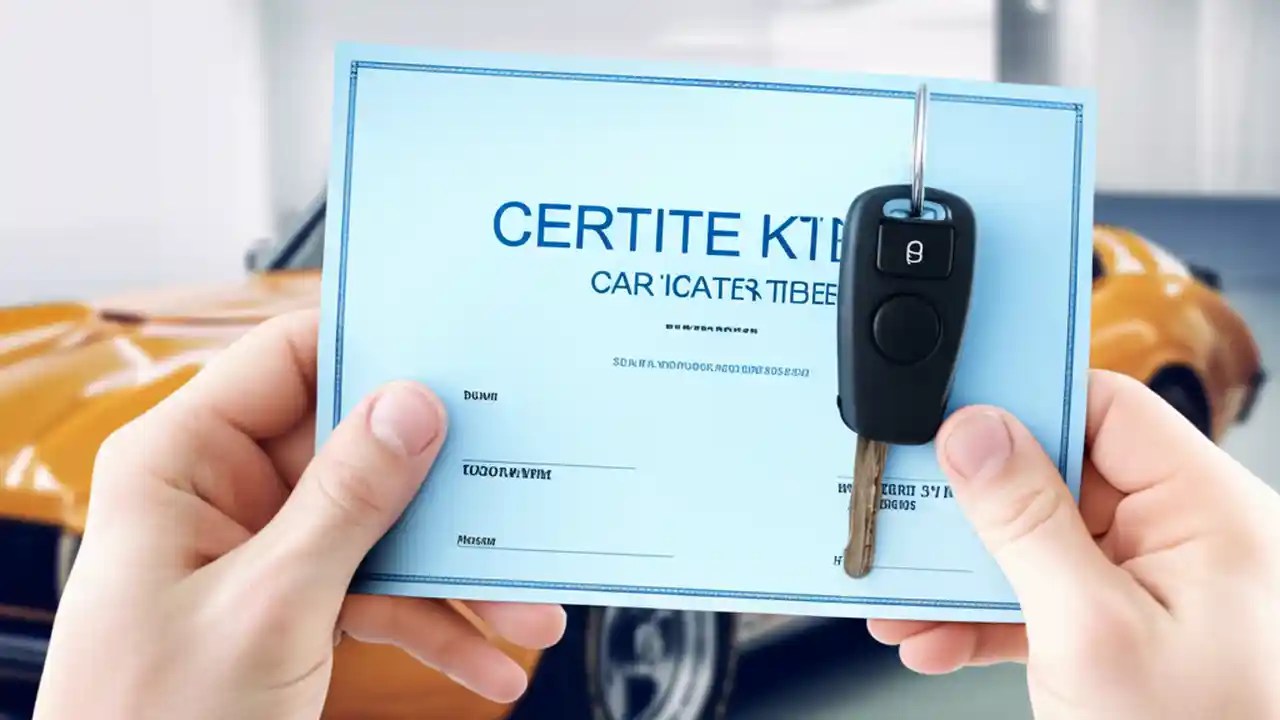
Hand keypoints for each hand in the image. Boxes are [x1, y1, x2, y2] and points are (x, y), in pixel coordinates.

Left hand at [33, 310, 565, 719]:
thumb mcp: (267, 605)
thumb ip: (345, 501)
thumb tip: (411, 407)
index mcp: (183, 460)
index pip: (289, 360)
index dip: (372, 348)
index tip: (457, 354)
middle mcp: (222, 492)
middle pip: (354, 449)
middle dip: (442, 487)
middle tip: (515, 488)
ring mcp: (260, 550)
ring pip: (379, 527)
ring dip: (454, 572)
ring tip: (523, 607)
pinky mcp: (289, 602)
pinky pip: (375, 590)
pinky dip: (431, 624)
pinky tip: (484, 659)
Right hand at [868, 370, 1279, 719]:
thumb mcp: (1091, 631)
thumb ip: (1028, 524)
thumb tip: (974, 434)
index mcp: (1207, 511)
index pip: (1105, 409)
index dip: (1022, 404)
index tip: (948, 417)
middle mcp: (1186, 537)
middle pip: (1058, 476)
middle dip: (973, 507)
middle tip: (909, 515)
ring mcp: (1156, 587)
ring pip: (1040, 542)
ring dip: (967, 573)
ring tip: (907, 597)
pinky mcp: (1127, 630)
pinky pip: (1046, 597)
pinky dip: (988, 617)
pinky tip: (937, 636)